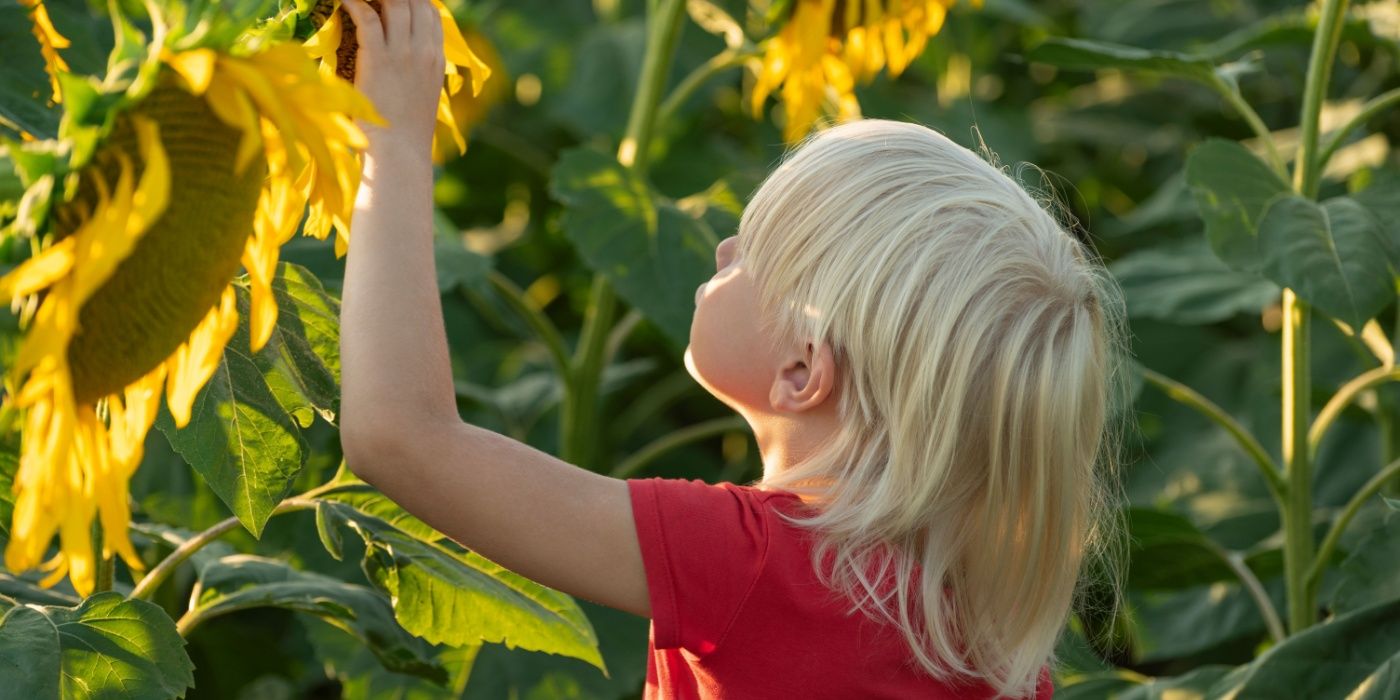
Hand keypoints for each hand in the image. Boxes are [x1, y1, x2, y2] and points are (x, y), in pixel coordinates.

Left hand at [338, 0, 444, 152]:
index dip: (416, 0)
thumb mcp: (424, 96)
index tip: (401, 0)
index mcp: (436, 59)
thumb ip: (420, 72)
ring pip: (394, 2)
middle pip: (415, 2)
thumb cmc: (407, 131)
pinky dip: (354, 2)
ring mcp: (402, 53)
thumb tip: (406, 63)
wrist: (400, 152)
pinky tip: (344, 0)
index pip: (433, 13)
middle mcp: (423, 50)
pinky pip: (366, 17)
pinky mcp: (378, 59)